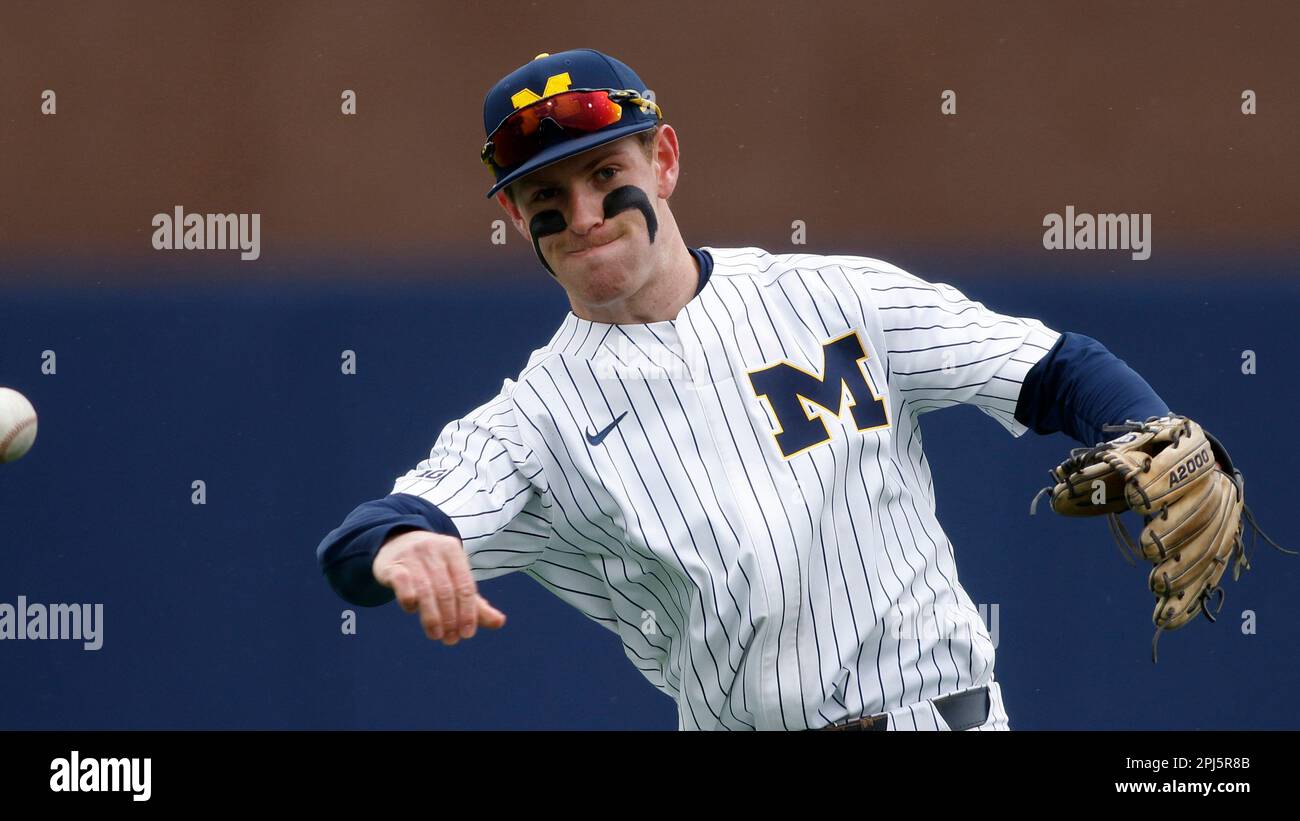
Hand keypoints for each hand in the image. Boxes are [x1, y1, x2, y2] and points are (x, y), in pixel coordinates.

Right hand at [372, 530, 506, 644]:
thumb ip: (475, 602)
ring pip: (425, 590)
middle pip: (446, 590)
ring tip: (436, 635)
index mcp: (453, 551)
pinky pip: (402, 583)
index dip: (468, 612)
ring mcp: (411, 555)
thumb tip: (500, 622)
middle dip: (450, 619)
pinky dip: (408, 600)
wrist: (397, 541)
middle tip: (451, 640)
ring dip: (431, 617)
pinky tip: (412, 610)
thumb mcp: (455, 577)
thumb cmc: (433, 565)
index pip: (465, 586)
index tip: (467, 634)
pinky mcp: (391, 564)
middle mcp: (433, 550)